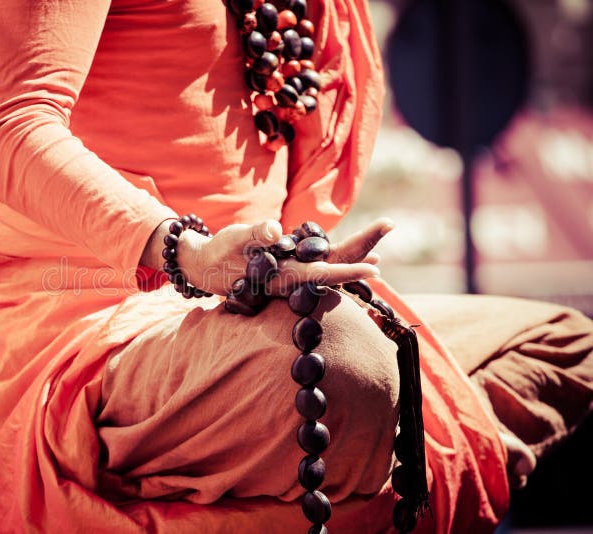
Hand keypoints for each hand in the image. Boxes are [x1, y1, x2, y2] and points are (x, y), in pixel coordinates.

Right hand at [176, 218, 393, 295]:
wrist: (206, 266)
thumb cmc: (219, 251)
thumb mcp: (233, 238)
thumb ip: (255, 233)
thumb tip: (276, 230)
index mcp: (282, 277)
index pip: (321, 275)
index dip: (347, 272)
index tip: (373, 268)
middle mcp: (293, 279)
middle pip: (333, 270)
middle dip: (360, 253)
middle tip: (387, 233)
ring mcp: (293, 274)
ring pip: (330, 267)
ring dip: (355, 255)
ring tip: (381, 242)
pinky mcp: (291, 268)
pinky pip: (322, 265)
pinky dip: (342, 257)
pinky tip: (361, 250)